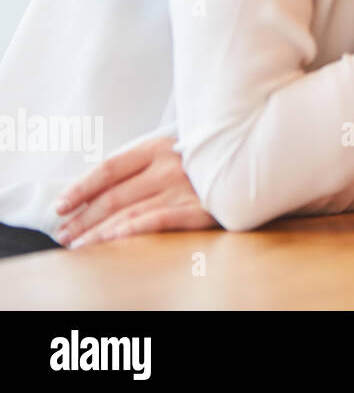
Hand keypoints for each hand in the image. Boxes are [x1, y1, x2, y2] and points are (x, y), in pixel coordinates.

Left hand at [54, 136, 216, 247]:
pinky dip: (129, 232)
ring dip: (97, 232)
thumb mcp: (175, 152)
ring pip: (128, 214)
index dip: (80, 188)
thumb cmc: (206, 163)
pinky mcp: (201, 210)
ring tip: (78, 246)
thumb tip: (95, 192)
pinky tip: (109, 241)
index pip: (108, 169)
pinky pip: (157, 222)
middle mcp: (170, 166)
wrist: (254, 164)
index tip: (60, 206)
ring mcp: (185, 189)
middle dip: (82, 218)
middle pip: (113, 196)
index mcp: (160, 146)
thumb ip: (142, 165)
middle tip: (64, 233)